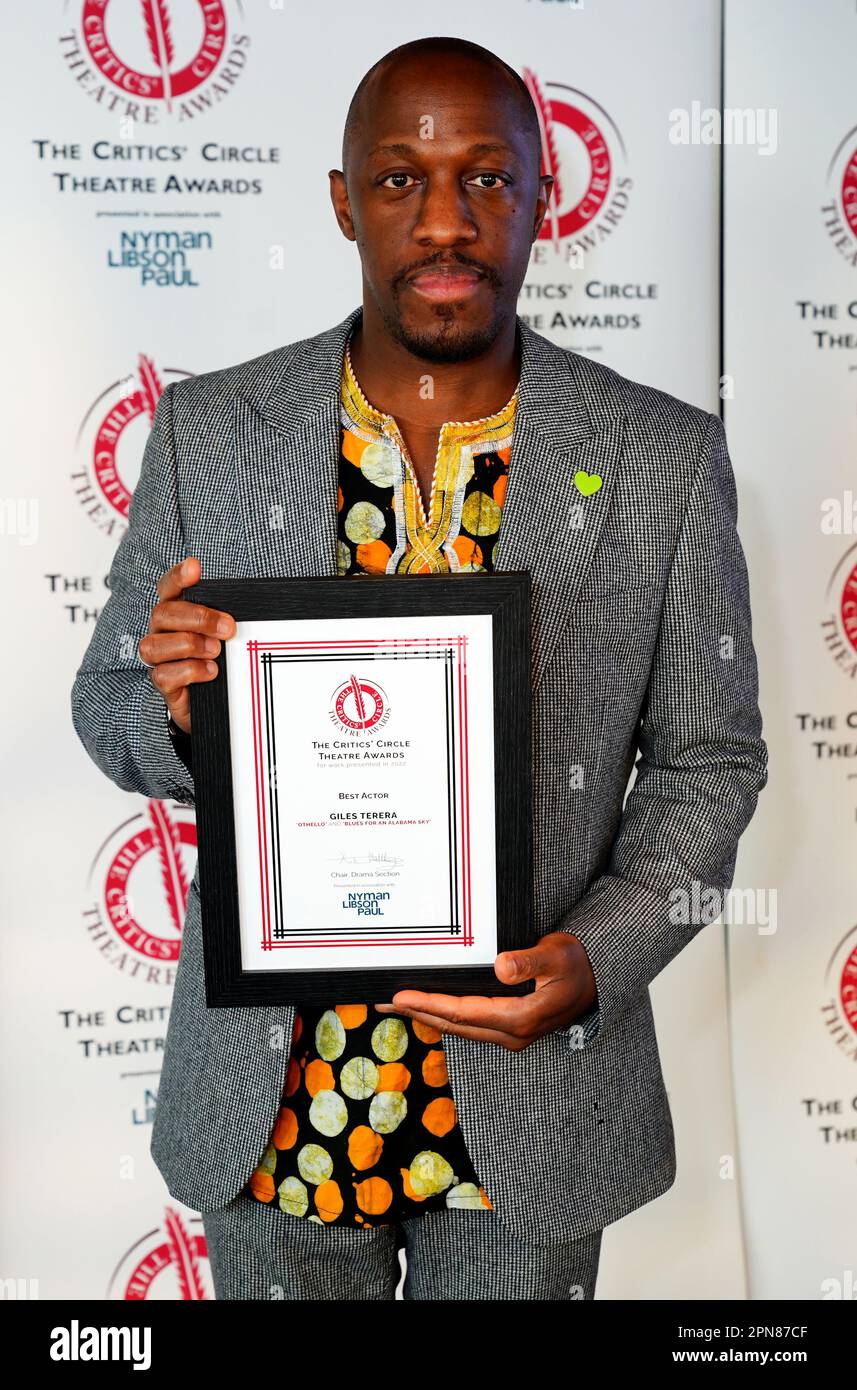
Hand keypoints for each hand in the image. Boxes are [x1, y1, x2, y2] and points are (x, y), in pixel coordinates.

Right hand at [138, 556, 235, 734]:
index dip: (178, 576)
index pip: (169, 588)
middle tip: (228, 629)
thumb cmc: (218, 658)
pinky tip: (211, 672)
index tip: (195, 567)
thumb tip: (255, 608)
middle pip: (163, 614)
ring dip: (190, 645)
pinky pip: (165, 674)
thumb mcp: (224, 635)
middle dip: (198, 618)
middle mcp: (161, 631)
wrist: (213, 699)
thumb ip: (227, 619)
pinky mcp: (163, 683)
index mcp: (176, 612)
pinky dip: (190, 671)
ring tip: (216, 652)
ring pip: (155, 644)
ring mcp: (158, 658)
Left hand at [374, 932, 597, 1050]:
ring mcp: (513, 1035)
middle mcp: (513, 1033)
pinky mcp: (512, 1029)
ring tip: (398, 1005)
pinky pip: (471, 1025)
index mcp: (520, 1018)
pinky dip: (446, 1017)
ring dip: (428, 1017)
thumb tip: (500, 967)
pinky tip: (431, 1008)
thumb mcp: (557, 955)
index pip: (463, 1012)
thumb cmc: (579, 963)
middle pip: (455, 1025)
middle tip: (382, 1002)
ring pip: (461, 1028)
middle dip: (417, 1013)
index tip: (400, 996)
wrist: (600, 979)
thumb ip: (529, 962)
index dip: (429, 1005)